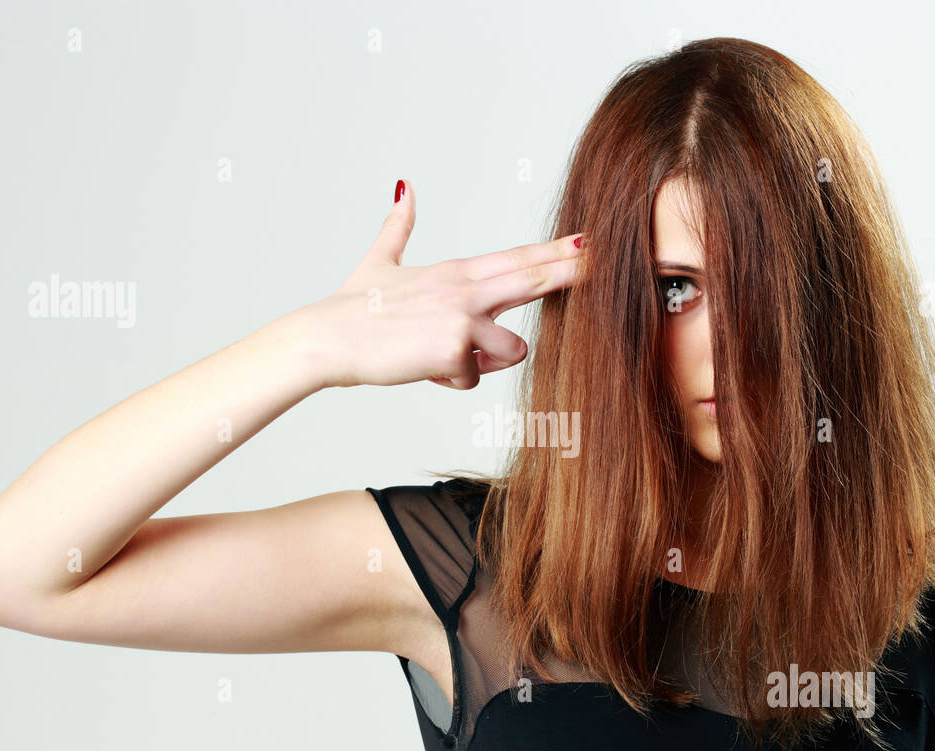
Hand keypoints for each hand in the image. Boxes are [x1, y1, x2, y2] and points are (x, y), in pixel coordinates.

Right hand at [303, 179, 585, 389]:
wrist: (327, 338)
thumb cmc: (352, 306)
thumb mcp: (380, 260)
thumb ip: (399, 226)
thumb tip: (404, 186)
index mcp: (455, 271)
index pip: (517, 258)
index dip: (555, 251)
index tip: (588, 242)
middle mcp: (464, 289)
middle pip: (532, 280)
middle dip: (571, 273)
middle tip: (606, 263)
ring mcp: (462, 318)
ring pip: (514, 348)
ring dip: (487, 360)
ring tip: (445, 354)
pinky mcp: (454, 349)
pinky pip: (473, 376)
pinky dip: (451, 379)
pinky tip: (423, 367)